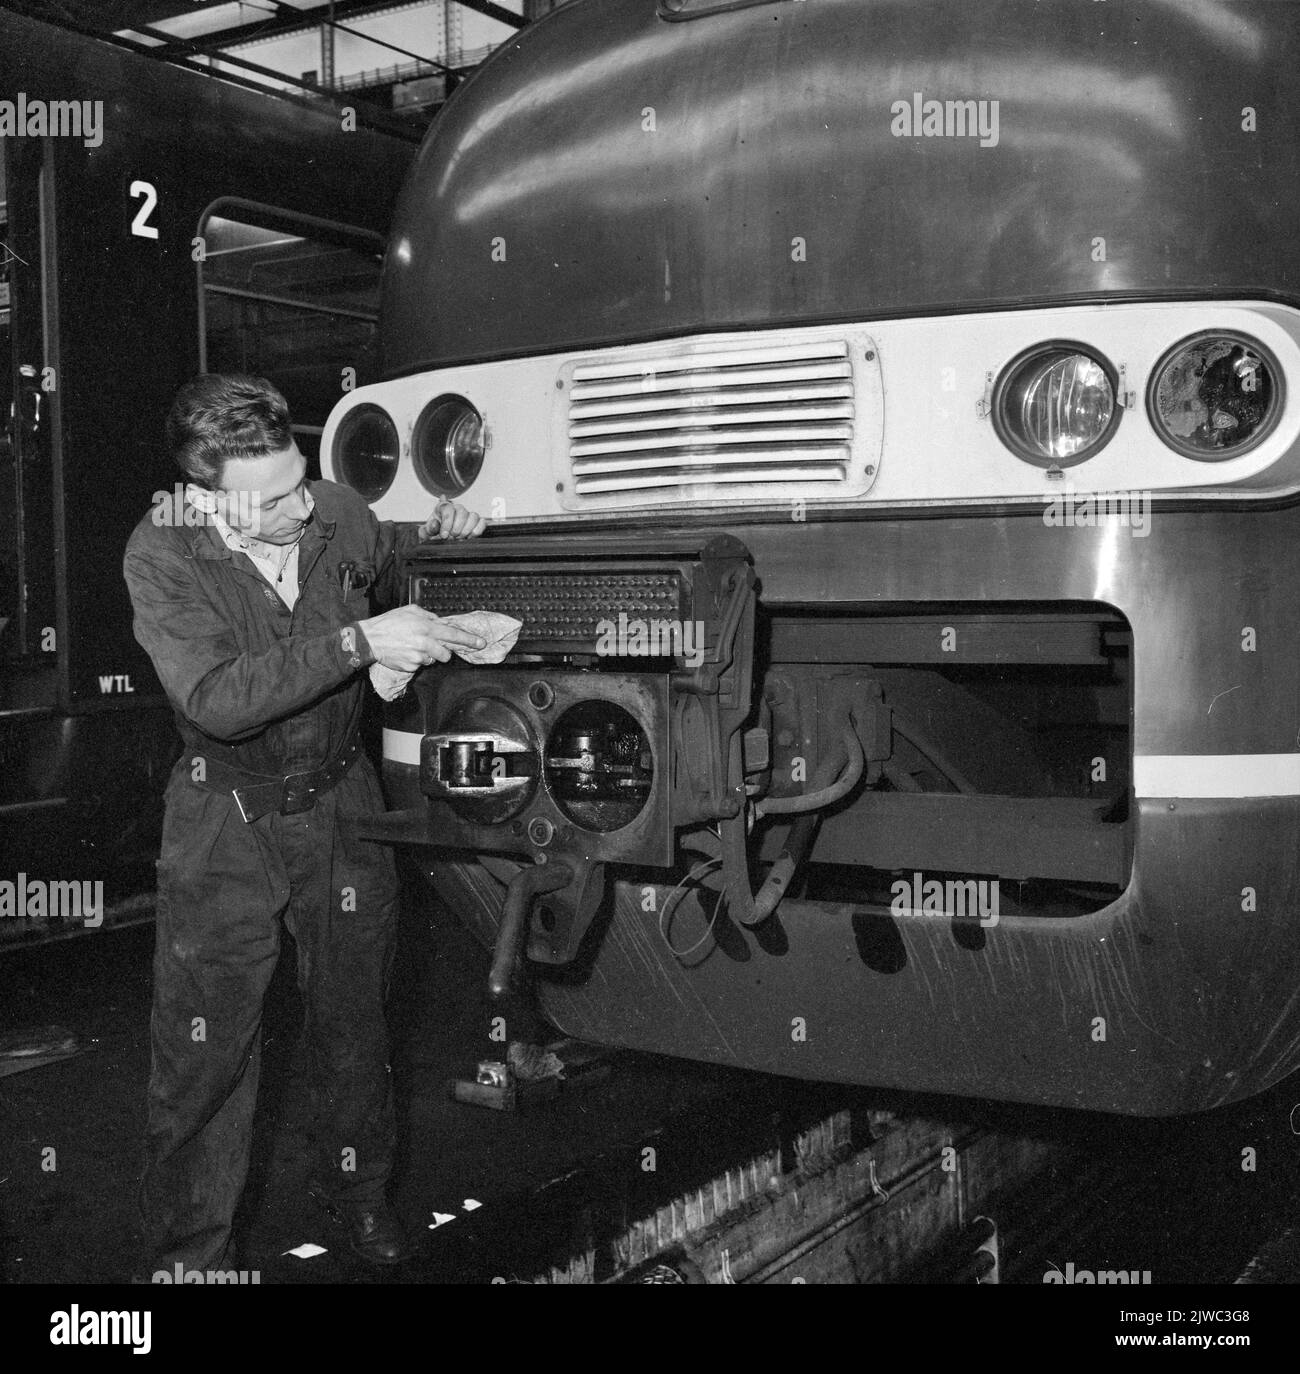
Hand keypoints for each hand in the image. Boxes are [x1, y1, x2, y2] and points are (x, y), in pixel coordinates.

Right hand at [358, 606, 485, 672]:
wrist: (369, 639)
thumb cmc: (388, 623)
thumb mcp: (410, 611)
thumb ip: (428, 616)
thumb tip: (440, 622)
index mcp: (426, 627)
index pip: (454, 635)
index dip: (469, 640)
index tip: (480, 644)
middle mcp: (425, 643)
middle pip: (446, 654)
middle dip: (443, 651)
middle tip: (430, 645)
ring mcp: (418, 656)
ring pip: (433, 660)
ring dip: (428, 655)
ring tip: (413, 647)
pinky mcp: (411, 666)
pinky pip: (420, 665)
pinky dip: (416, 660)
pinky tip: (406, 652)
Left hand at [419, 500, 485, 541]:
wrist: (441, 542)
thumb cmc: (434, 536)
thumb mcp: (426, 533)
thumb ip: (428, 529)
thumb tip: (435, 524)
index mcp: (442, 508)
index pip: (448, 508)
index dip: (447, 522)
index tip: (444, 535)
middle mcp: (456, 509)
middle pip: (462, 511)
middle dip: (457, 527)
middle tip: (452, 537)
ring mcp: (467, 515)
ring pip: (473, 516)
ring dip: (467, 529)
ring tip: (460, 538)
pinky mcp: (476, 523)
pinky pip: (482, 522)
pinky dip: (477, 530)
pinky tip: (469, 537)